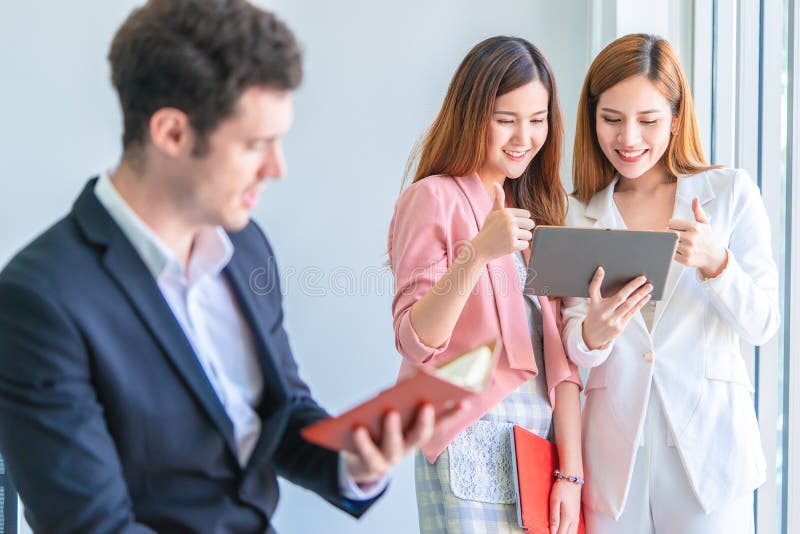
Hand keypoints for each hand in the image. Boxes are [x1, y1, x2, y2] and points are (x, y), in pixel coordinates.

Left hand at [343, 401, 468, 484]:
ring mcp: (390, 459)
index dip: (452, 414)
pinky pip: (367, 455)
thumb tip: (408, 380)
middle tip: (426, 405)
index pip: (438, 424)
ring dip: (392, 430)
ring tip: (390, 413)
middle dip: (423, 421)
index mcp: (415, 434)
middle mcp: (407, 448)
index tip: (464, 402)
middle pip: (419, 436)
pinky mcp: (371, 466)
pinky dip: (363, 442)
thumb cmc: (378, 431)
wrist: (359, 464)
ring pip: (393, 446)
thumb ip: (398, 399)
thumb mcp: (390, 414)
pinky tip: (358, 428)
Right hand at [471, 182, 534, 261]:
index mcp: (506, 212)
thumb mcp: (492, 213)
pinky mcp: (513, 245)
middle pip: (530, 224)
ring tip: (508, 240)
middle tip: (510, 234)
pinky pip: (525, 245)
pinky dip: (518, 247)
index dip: (521, 221)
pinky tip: (508, 246)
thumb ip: (498, 199)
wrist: (480, 248)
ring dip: (521, 239)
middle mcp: (509, 221)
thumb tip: (495, 183)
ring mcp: (511, 233)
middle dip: (523, 230)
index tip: (510, 225)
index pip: (527, 215)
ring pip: (529, 235)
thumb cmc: (488, 230)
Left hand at [549, 478, 581, 533]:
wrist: (572, 479)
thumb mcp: (554, 502)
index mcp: (567, 517)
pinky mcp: (577, 514)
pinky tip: (566, 531)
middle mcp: (574, 519)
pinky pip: (575, 528)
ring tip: (559, 533)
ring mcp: (576, 517)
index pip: (561, 533)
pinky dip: (570, 532)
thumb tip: (553, 531)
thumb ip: (554, 517)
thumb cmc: (562, 488)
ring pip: (573, 532)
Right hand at [582, 267, 652, 349]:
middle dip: (633, 287)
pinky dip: (640, 304)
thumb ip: (597, 289)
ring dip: (640, 295)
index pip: (594, 290)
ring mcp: (613, 321)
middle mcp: (604, 313)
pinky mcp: (620, 326)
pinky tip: (646, 297)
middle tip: (642, 279)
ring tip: (648, 287)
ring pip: (629, 306)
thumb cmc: (594, 316)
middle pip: (620, 298)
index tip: (601, 269)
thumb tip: (601, 271)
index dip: (597, 280)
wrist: (592, 337)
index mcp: (595, 305)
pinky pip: (632, 313)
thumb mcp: (592, 303)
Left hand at [668, 198, 726, 277]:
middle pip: (667, 233)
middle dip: (669, 234)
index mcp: (695, 227)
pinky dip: (671, 252)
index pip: (671, 223)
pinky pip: (670, 253)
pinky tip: (678, 251)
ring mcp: (688, 250)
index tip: (676, 228)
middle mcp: (691, 238)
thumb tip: (695, 199)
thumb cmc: (707, 238)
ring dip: (669, 243)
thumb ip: (698, 211)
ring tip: (677, 243)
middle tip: (676, 236)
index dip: (672, 225)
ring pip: (668, 243)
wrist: (715, 257)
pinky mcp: (685, 260)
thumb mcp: (705, 223)